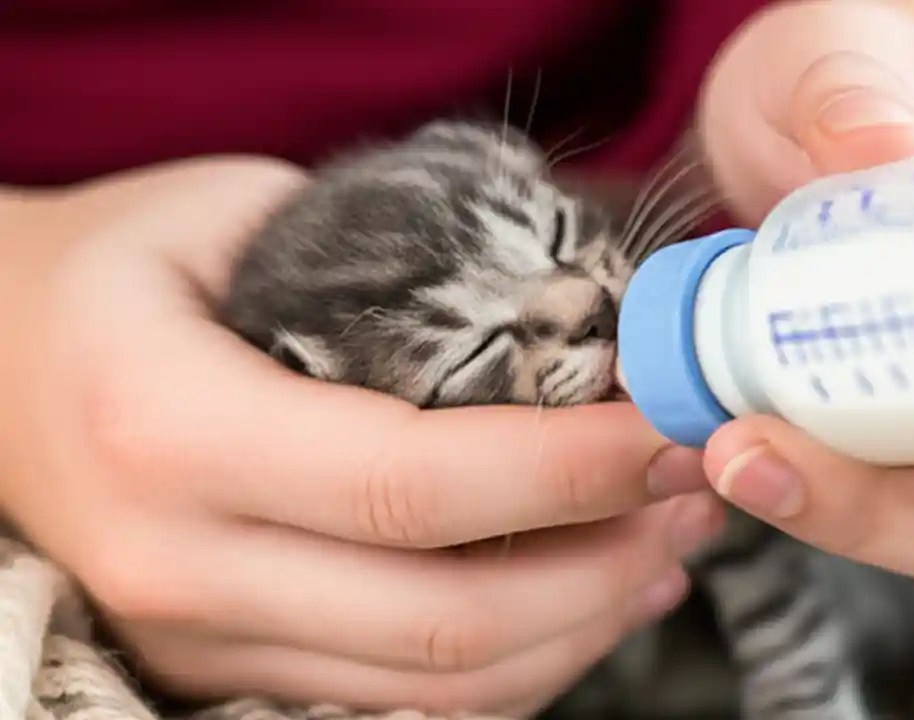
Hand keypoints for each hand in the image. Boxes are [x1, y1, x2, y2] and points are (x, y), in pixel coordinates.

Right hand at [0, 158, 717, 715]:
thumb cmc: (115, 270)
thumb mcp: (226, 212)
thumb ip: (384, 255)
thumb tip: (566, 312)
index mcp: (172, 429)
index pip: (411, 485)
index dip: (565, 472)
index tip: (665, 431)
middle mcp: (181, 560)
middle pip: (440, 621)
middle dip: (602, 565)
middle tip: (694, 493)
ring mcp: (200, 637)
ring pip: (435, 690)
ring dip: (580, 629)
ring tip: (668, 549)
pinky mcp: (227, 669)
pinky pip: (400, 704)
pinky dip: (516, 669)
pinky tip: (591, 606)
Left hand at [695, 1, 913, 590]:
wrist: (774, 139)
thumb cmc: (844, 86)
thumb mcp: (841, 52)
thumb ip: (851, 83)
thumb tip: (880, 148)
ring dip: (885, 527)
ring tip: (755, 455)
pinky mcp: (903, 463)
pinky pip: (892, 527)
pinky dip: (819, 511)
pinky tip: (741, 460)